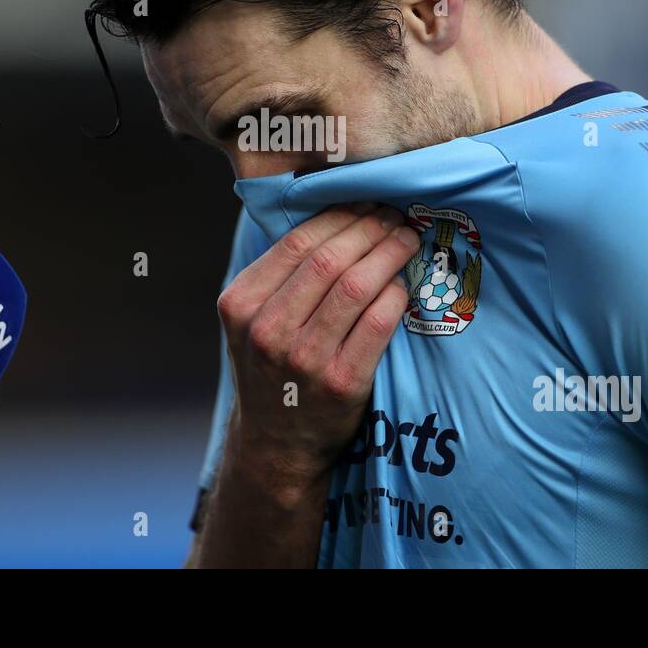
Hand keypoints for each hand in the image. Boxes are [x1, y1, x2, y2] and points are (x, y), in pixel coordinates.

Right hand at [216, 203, 419, 489]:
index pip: (297, 242)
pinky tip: (402, 285)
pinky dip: (395, 295)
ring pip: (357, 286)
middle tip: (394, 216)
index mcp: (241, 304)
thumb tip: (335, 213)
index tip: (366, 203)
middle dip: (369, 229)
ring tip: (406, 240)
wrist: (276, 444)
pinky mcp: (342, 384)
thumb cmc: (272, 370)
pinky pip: (379, 323)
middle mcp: (268, 331)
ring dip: (389, 254)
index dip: (339, 216)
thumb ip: (278, 275)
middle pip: (329, 259)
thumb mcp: (252, 321)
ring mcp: (304, 360)